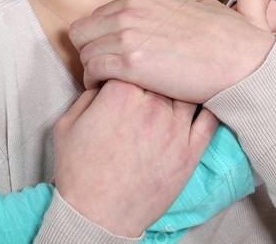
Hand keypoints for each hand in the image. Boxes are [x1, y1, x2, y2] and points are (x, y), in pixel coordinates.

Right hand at [52, 80, 217, 236]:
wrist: (97, 215)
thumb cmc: (79, 171)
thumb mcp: (67, 124)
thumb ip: (88, 96)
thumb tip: (103, 82)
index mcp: (120, 95)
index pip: (130, 62)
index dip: (125, 64)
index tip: (121, 72)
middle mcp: (151, 107)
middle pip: (161, 72)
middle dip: (153, 73)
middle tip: (149, 80)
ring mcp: (175, 129)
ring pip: (187, 91)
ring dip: (180, 86)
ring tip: (176, 86)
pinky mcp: (190, 152)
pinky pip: (208, 120)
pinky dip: (207, 107)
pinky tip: (202, 102)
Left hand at [70, 0, 275, 102]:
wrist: (242, 61)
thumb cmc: (230, 40)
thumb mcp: (204, 9)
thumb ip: (189, 9)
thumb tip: (202, 8)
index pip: (96, 17)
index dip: (99, 39)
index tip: (108, 55)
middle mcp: (129, 13)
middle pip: (81, 33)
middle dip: (89, 53)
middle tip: (103, 72)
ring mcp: (128, 36)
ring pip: (84, 54)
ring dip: (92, 71)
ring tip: (106, 86)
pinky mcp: (130, 64)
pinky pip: (92, 72)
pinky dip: (95, 84)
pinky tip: (109, 92)